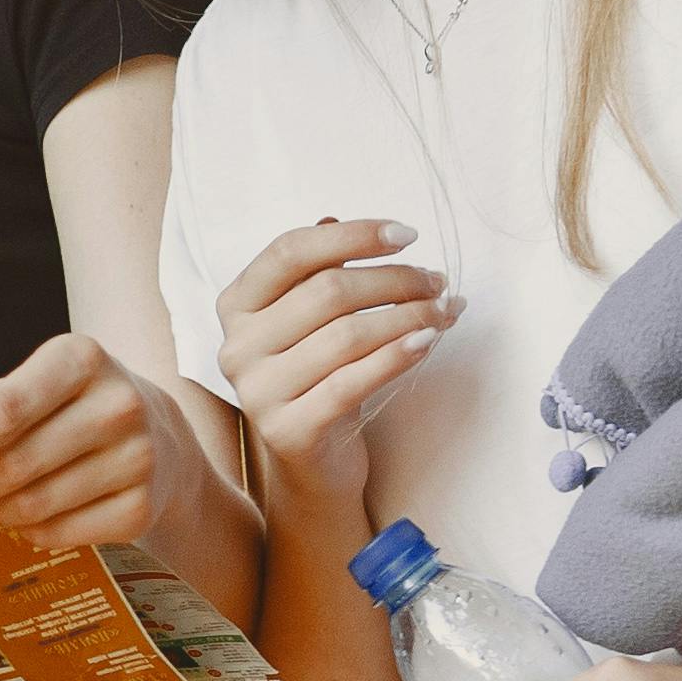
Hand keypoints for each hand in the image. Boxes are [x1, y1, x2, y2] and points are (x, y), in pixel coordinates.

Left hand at [0, 331, 192, 552]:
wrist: (163, 438)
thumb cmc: (77, 406)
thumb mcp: (42, 384)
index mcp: (81, 359)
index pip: (3, 411)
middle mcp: (117, 405)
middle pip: (13, 465)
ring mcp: (137, 459)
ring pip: (32, 506)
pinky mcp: (142, 508)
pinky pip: (59, 534)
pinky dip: (30, 532)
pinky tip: (26, 520)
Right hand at [215, 218, 452, 519]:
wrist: (310, 461)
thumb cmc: (317, 376)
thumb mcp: (311, 320)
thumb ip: (315, 271)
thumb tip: (335, 219)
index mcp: (236, 306)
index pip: (290, 251)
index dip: (352, 236)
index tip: (407, 234)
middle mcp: (237, 346)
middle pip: (326, 291)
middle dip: (395, 279)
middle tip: (438, 281)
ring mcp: (258, 391)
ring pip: (347, 335)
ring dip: (408, 317)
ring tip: (445, 311)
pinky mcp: (288, 431)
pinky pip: (351, 383)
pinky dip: (396, 357)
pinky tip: (428, 342)